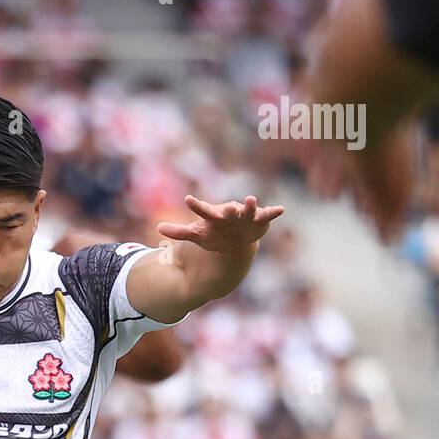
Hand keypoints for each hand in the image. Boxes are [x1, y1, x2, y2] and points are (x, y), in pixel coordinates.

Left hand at [159, 194, 283, 254]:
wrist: (235, 239)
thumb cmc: (214, 235)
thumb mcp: (197, 235)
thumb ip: (179, 233)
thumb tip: (157, 228)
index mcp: (214, 217)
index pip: (203, 212)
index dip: (196, 207)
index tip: (187, 200)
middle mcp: (230, 214)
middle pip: (228, 211)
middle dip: (228, 210)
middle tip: (227, 207)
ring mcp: (245, 216)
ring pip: (248, 210)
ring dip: (249, 206)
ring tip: (250, 200)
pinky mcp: (260, 220)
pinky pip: (267, 215)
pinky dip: (273, 212)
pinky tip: (281, 209)